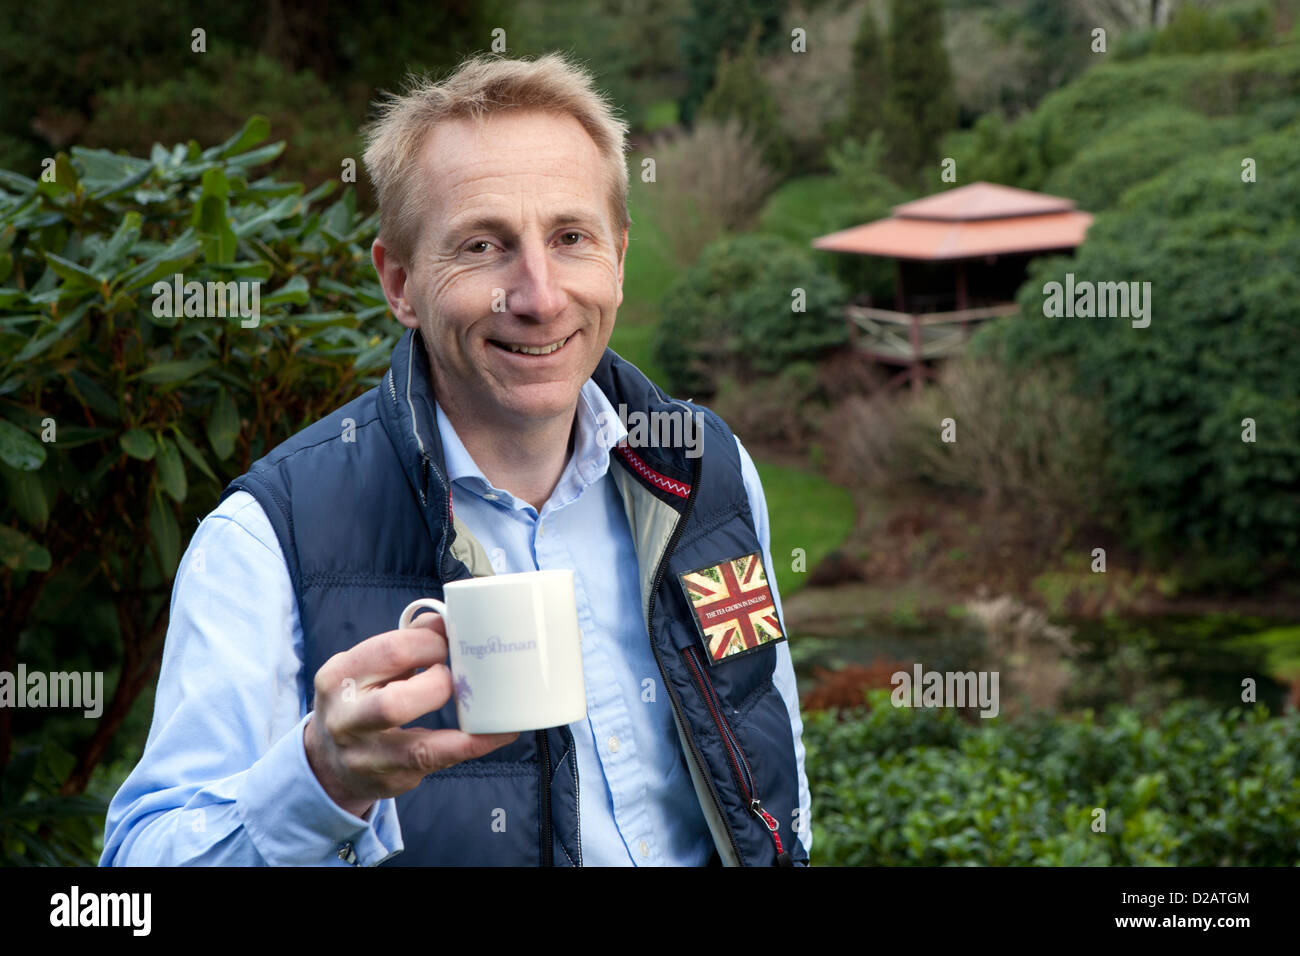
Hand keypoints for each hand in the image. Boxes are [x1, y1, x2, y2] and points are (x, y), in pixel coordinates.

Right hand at [304, 612, 518, 817]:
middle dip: (439, 685)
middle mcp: (345, 721)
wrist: (330, 762)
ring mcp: (366, 758)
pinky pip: (439, 764)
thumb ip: (406, 641)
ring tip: (482, 706)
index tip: (450, 642)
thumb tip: (446, 619)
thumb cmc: (361, 700)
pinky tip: (499, 733)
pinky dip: (473, 745)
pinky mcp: (389, 781)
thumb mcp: (369, 667)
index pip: (390, 653)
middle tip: (456, 676)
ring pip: (418, 750)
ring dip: (461, 726)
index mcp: (339, 677)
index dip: (431, 643)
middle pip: (394, 705)